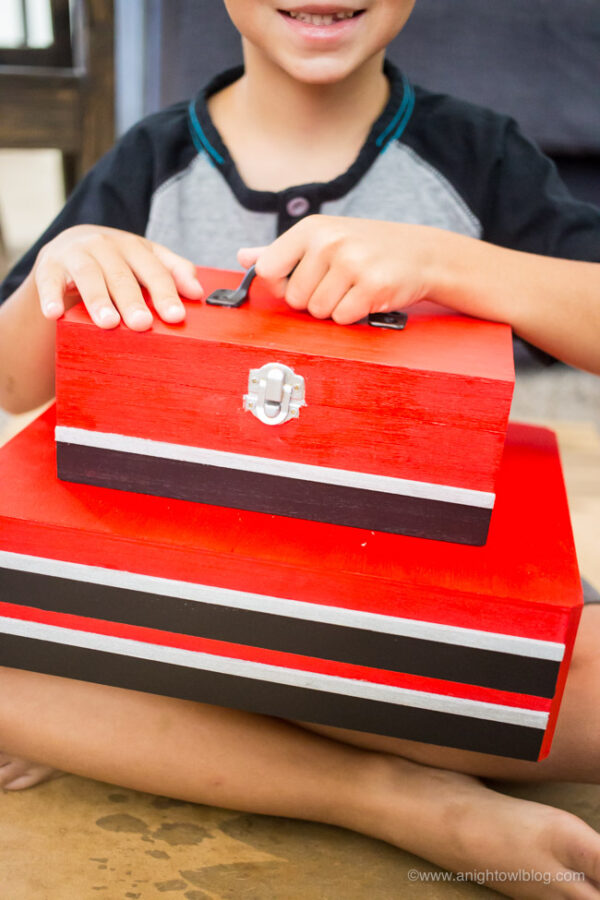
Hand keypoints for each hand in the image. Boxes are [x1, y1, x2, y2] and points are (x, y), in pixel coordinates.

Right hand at [33, 225, 203, 329]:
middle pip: (122, 275)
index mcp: (134, 247)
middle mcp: (106, 245)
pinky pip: (49, 282)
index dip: (166, 293)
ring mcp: (76, 254)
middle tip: (142, 324)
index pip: (154, 270)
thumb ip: (173, 272)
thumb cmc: (117, 262)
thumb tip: (197, 291)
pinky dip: (50, 297)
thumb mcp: (146, 262)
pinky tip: (54, 314)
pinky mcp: (50, 265)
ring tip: (108, 323)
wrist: (69, 248)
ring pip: (89, 277)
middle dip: (132, 300)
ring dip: (98, 300)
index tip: (176, 316)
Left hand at [238, 215, 437, 323]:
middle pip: (294, 298)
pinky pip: (342, 318)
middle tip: (338, 283)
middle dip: (313, 300)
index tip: (302, 278)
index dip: (282, 284)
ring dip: (334, 309)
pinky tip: (366, 297)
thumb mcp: (323, 238)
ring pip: (318, 311)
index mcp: (310, 228)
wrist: (422, 253)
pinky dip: (353, 315)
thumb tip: (243, 257)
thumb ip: (280, 251)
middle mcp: (329, 241)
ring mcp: (352, 263)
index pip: (268, 270)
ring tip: (353, 289)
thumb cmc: (367, 247)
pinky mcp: (372, 286)